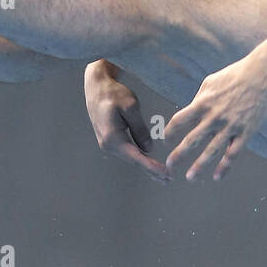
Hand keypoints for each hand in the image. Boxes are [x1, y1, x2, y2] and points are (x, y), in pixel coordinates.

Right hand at [84, 60, 169, 183]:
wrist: (97, 87)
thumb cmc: (114, 94)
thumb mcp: (131, 107)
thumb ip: (140, 128)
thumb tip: (148, 149)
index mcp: (113, 138)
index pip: (137, 157)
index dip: (153, 167)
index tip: (167, 174)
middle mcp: (108, 145)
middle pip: (133, 161)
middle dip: (151, 170)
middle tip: (169, 179)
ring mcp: (107, 144)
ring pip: (130, 157)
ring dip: (145, 166)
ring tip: (163, 175)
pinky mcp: (109, 140)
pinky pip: (126, 152)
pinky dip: (139, 158)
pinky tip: (149, 162)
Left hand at [165, 56, 266, 181]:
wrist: (260, 75)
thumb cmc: (233, 76)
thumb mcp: (210, 82)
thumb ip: (199, 100)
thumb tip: (189, 113)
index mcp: (203, 103)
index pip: (179, 121)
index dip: (169, 132)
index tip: (165, 140)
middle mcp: (214, 117)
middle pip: (192, 140)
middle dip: (179, 154)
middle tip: (170, 165)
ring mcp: (230, 126)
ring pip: (212, 151)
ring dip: (199, 166)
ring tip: (190, 178)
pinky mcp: (246, 132)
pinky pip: (233, 153)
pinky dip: (225, 167)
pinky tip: (217, 177)